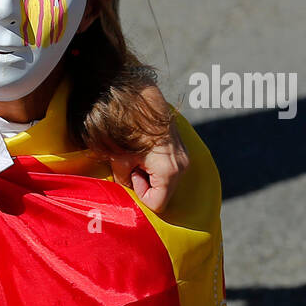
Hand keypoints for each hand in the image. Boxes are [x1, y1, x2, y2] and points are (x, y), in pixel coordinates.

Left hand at [109, 85, 188, 213]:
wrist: (144, 101)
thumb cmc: (129, 130)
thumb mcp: (120, 160)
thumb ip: (124, 182)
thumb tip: (127, 190)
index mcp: (169, 172)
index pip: (157, 204)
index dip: (141, 196)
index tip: (133, 177)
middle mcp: (182, 168)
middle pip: (164, 194)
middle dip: (146, 187)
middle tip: (134, 168)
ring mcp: (185, 159)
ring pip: (167, 183)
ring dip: (151, 177)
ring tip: (140, 159)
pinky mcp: (183, 152)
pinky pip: (170, 172)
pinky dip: (156, 169)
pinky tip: (147, 155)